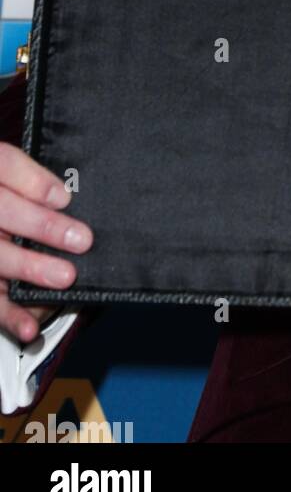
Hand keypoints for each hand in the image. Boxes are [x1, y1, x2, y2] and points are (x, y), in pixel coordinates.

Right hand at [0, 141, 92, 345]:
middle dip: (41, 226)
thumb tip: (67, 195)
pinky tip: (29, 327)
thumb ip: (32, 180)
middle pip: (1, 210)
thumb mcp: (13, 176)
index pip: (3, 164)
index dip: (32, 181)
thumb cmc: (10, 196)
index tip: (64, 198)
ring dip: (29, 268)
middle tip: (81, 239)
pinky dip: (8, 314)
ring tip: (65, 277)